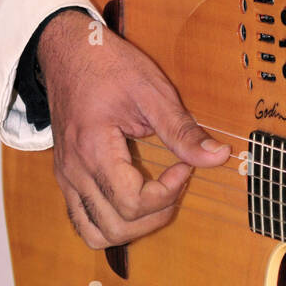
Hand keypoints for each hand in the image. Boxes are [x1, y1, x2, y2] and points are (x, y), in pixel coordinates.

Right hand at [37, 10, 229, 248]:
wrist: (69, 52)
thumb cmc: (108, 65)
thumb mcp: (152, 91)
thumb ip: (182, 130)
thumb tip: (218, 156)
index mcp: (94, 149)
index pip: (132, 203)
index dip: (168, 193)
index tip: (184, 166)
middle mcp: (74, 172)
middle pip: (116, 227)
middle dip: (156, 213)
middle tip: (176, 181)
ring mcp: (67, 178)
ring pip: (96, 233)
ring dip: (133, 226)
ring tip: (157, 195)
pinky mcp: (67, 178)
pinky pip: (84, 220)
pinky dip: (112, 221)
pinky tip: (135, 197)